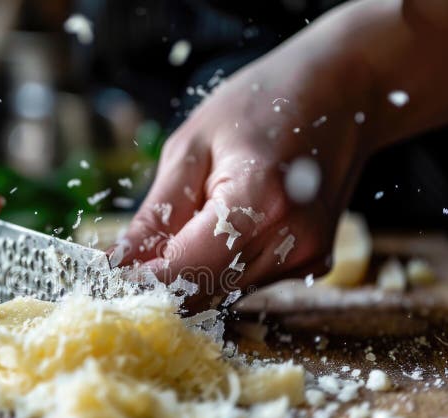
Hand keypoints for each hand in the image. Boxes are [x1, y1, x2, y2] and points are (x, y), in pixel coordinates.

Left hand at [118, 45, 372, 306]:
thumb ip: (157, 215)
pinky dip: (217, 268)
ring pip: (222, 293)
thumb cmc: (264, 104)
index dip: (139, 284)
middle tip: (124, 265)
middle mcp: (290, 242)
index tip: (104, 281)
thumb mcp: (193, 146)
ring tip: (169, 239)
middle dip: (157, 285)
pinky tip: (211, 235)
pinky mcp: (311, 264)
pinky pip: (246, 281)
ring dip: (187, 277)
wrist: (343, 93)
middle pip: (203, 294)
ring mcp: (306, 258)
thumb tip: (118, 264)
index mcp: (259, 202)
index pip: (184, 272)